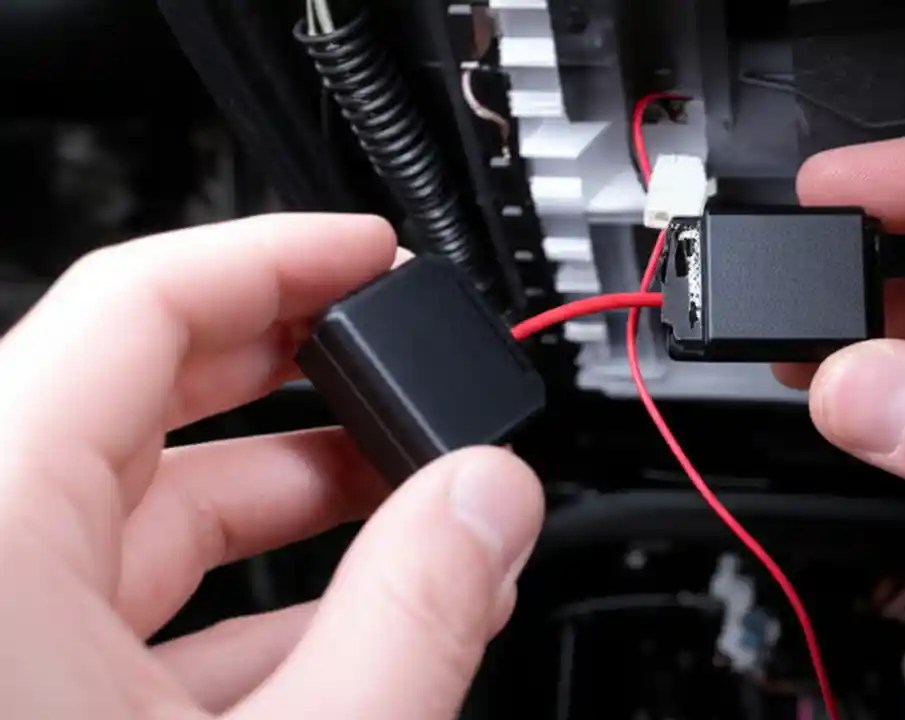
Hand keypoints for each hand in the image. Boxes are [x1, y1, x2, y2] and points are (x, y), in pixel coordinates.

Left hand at [0, 214, 543, 717]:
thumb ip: (412, 613)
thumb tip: (488, 498)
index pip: (131, 309)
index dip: (277, 257)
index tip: (370, 254)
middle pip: (137, 396)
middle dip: (297, 366)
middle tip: (402, 353)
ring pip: (141, 512)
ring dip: (290, 492)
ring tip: (412, 497)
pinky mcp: (25, 695)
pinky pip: (129, 608)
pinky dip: (247, 597)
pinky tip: (356, 614)